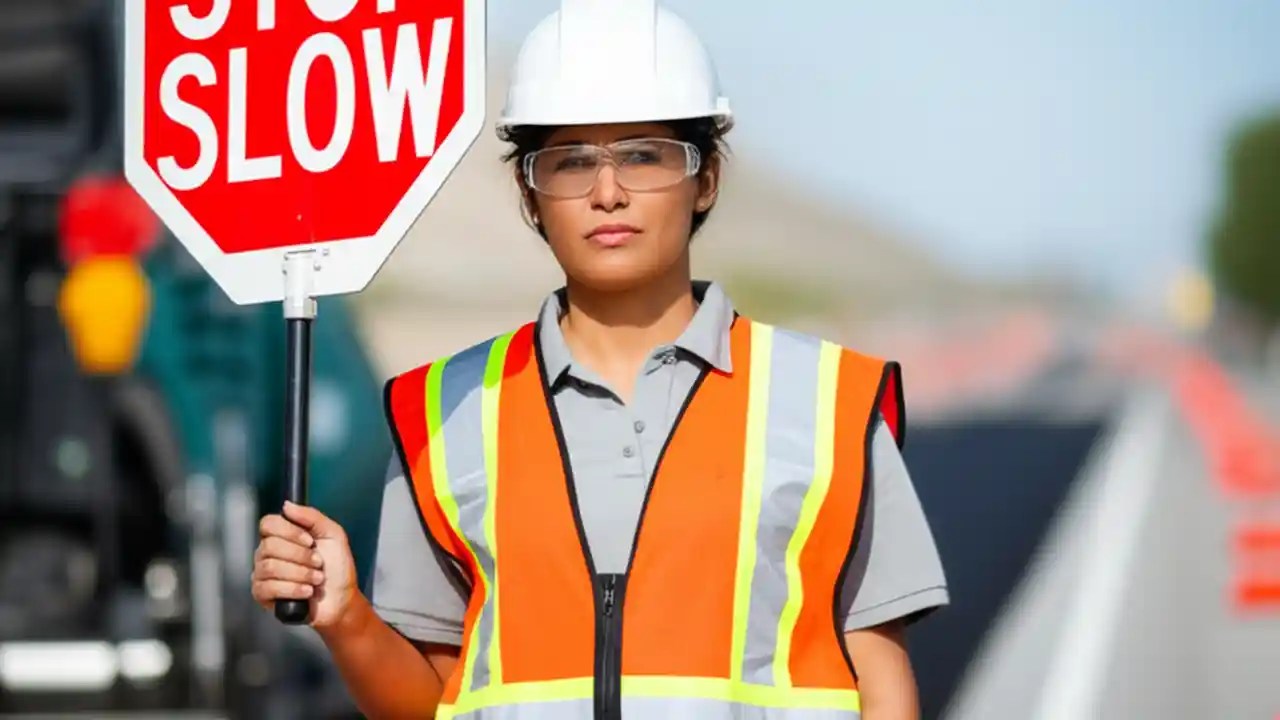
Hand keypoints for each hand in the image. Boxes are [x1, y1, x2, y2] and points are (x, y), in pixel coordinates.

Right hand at [252, 501, 357, 628]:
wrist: (342, 599)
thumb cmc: (337, 569)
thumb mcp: (333, 534)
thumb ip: (312, 516)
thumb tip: (287, 505)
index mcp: (283, 536)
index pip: (268, 523)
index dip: (289, 532)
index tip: (310, 541)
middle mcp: (268, 553)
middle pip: (269, 545)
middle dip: (301, 556)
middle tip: (317, 563)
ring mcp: (263, 574)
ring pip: (270, 567)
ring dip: (300, 573)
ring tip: (315, 579)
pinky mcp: (262, 594)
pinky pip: (268, 587)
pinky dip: (292, 589)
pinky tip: (306, 591)